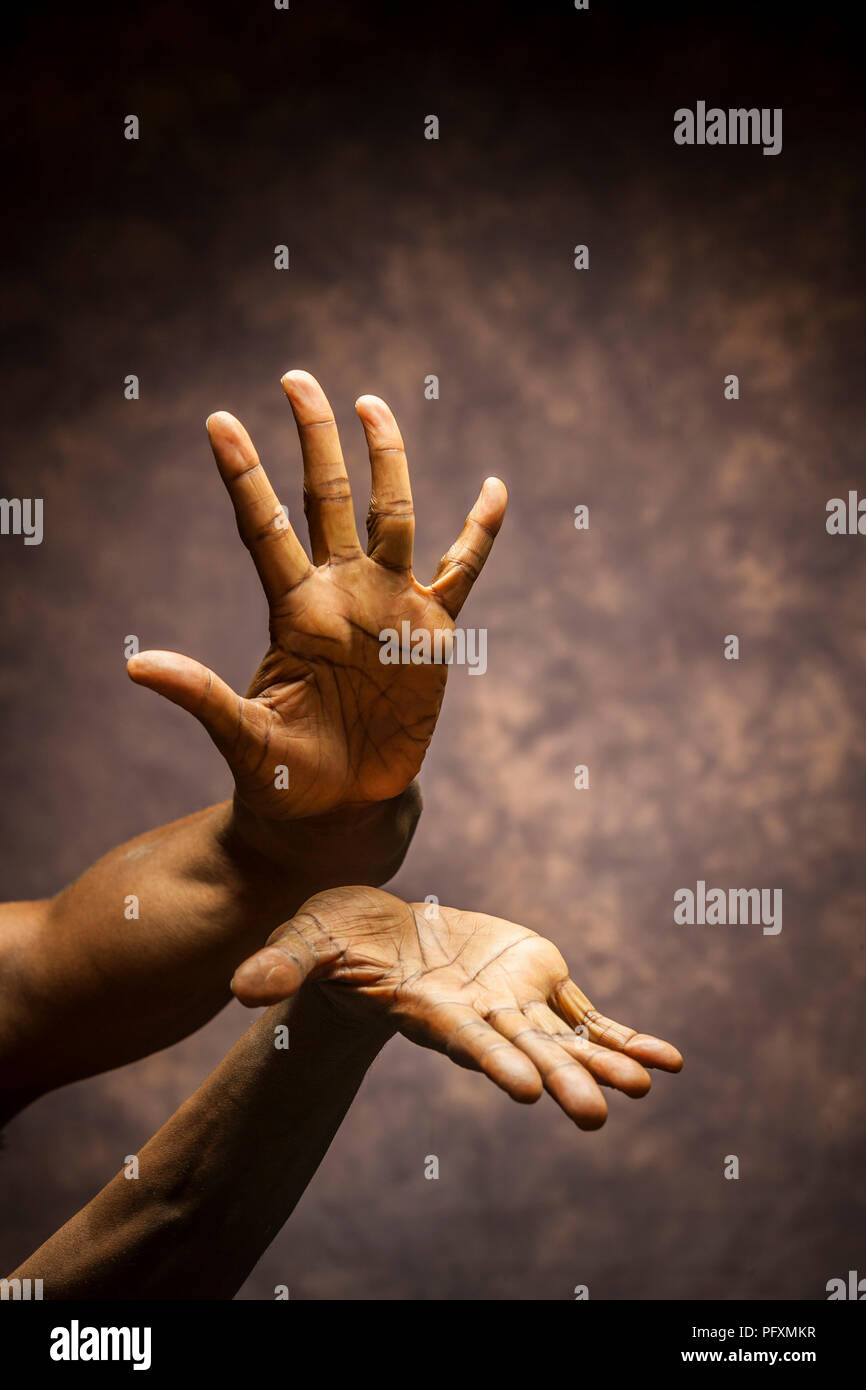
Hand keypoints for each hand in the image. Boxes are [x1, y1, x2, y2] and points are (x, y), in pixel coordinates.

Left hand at [127, 370, 505, 819]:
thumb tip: (136, 667)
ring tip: (371, 404)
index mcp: (295, 613)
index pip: (264, 529)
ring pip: (392, 514)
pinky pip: (462, 570)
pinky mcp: (432, 629)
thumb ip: (202, 698)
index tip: (218, 421)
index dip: (243, 475)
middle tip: (295, 377)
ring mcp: (388, 604)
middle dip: (314, 439)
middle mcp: (340, 595)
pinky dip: (479, 534)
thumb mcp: (244, 739)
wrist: (342, 806)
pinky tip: (493, 489)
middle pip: (328, 499)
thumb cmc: (286, 778)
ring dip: (385, 460)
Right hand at [230, 887, 682, 1130]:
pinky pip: (588, 1017)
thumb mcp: (306, 940)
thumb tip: (242, 989)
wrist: (378, 936)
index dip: (491, 1059)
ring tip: (650, 1084)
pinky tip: (670, 1063)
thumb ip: (283, 965)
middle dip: (561, 1079)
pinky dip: (625, 1038)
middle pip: (523, 1053)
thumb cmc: (334, 940)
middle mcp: (477, 1019)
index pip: (461, 1040)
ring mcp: (512, 1004)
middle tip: (598, 1114)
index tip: (522, 1090)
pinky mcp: (537, 984)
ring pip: (566, 1041)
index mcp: (427, 1011)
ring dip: (607, 1063)